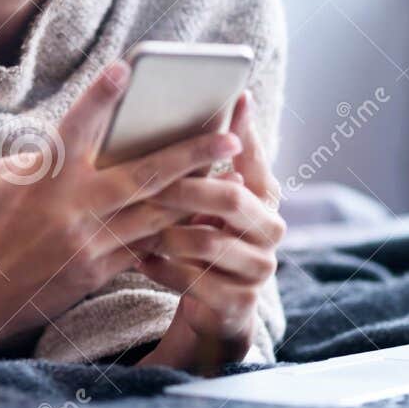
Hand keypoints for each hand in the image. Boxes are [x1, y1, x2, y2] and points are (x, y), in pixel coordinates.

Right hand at [0, 60, 242, 342]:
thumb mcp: (4, 181)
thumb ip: (46, 157)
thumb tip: (85, 136)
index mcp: (45, 179)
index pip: (76, 129)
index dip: (98, 97)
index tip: (124, 68)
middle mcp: (73, 209)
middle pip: (143, 175)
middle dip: (191, 153)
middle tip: (230, 135)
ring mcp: (90, 243)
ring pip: (158, 213)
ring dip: (198, 192)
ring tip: (232, 174)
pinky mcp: (99, 270)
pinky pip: (148, 246)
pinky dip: (177, 229)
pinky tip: (205, 215)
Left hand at [136, 90, 285, 365]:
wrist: (215, 309)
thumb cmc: (206, 241)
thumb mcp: (209, 204)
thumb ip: (209, 167)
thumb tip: (212, 108)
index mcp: (266, 199)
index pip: (254, 159)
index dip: (244, 132)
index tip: (235, 98)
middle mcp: (271, 231)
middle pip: (231, 198)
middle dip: (186, 189)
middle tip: (149, 182)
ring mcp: (259, 270)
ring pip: (207, 243)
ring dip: (168, 234)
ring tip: (138, 227)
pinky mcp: (239, 304)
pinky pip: (194, 281)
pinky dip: (163, 269)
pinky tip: (141, 260)